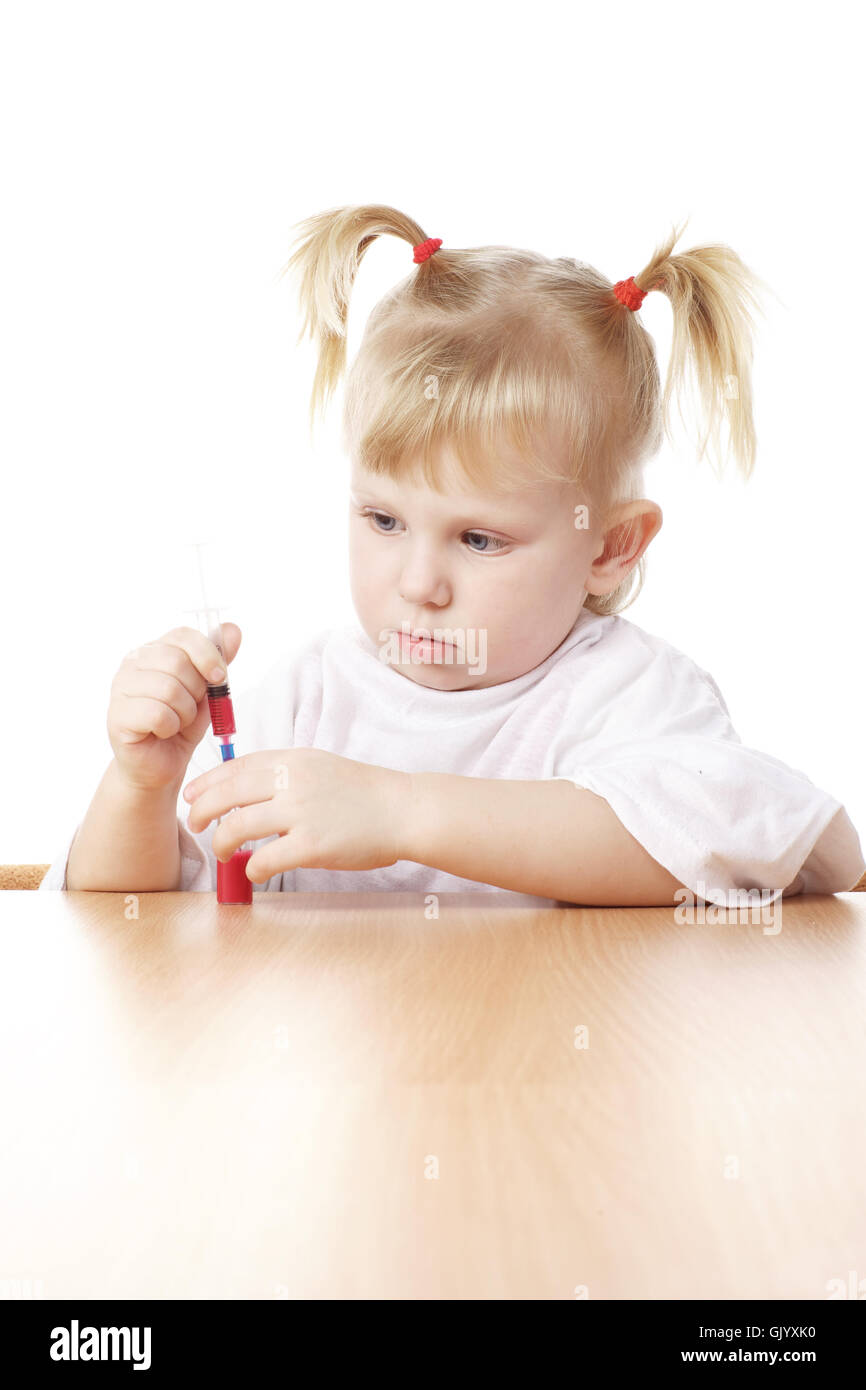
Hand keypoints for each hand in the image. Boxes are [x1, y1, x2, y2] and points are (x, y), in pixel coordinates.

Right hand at [108, 623, 242, 791]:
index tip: (219, 677)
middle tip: (190, 708)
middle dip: (195, 690)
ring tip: (177, 722)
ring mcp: (120, 688)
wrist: (161, 765)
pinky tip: (164, 732)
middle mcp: (133, 663)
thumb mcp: (207, 691)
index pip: (182, 636)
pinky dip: (171, 727)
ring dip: (184, 712)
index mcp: (155, 651)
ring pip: (168, 689)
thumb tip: (232, 629)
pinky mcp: (117, 716)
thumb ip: (218, 661)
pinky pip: (158, 714)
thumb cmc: (181, 725)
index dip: (207, 655)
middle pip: (176, 661)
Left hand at [183, 748, 413, 881]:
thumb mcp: (320, 765)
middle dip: (203, 812)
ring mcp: (301, 813)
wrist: (402, 810)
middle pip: (227, 795)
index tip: (192, 795)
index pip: (236, 767)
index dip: (207, 782)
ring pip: (238, 827)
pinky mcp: (312, 845)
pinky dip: (251, 868)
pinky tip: (255, 872)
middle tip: (197, 826)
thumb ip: (285, 773)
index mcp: (293, 760)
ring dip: (222, 844)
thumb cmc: (363, 792)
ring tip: (223, 853)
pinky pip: (264, 859)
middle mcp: (292, 782)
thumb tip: (246, 790)